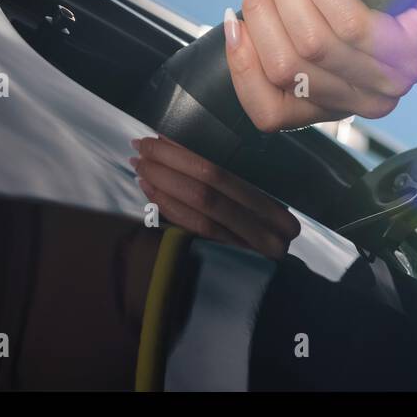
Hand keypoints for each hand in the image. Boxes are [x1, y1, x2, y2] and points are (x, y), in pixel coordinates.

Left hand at [130, 135, 299, 256]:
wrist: (269, 282)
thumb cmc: (261, 224)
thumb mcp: (256, 195)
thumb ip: (226, 175)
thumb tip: (179, 142)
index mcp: (276, 201)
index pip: (220, 170)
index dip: (184, 152)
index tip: (158, 135)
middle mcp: (268, 225)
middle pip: (206, 186)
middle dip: (168, 163)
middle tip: (140, 147)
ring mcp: (249, 246)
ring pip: (197, 207)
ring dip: (163, 183)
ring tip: (140, 166)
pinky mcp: (229, 259)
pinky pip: (193, 230)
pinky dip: (168, 207)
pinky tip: (150, 190)